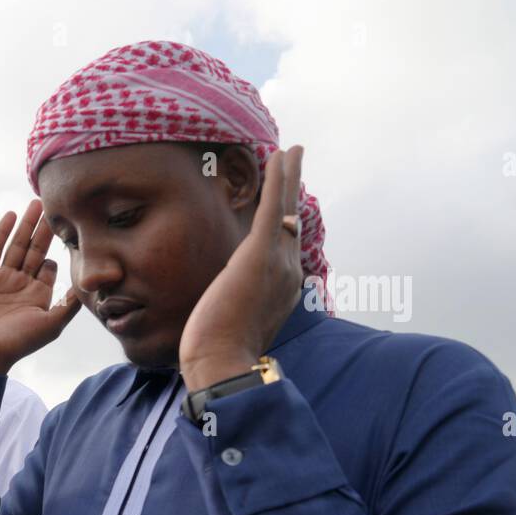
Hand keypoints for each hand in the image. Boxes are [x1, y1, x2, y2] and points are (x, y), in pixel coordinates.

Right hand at [0, 199, 81, 374]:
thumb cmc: (16, 343)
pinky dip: (2, 232)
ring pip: (17, 245)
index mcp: (38, 296)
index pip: (51, 267)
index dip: (61, 250)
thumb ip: (68, 304)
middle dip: (45, 230)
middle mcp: (21, 285)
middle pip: (36, 251)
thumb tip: (90, 286)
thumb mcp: (50, 324)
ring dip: (26, 225)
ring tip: (36, 203)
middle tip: (56, 206)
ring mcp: (1, 279)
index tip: (73, 229)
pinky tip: (11, 215)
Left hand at [179, 146, 306, 390]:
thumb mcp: (234, 321)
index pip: (284, 245)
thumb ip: (236, 303)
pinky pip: (271, 208)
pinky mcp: (258, 256)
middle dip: (292, 189)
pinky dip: (278, 179)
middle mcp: (287, 271)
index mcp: (282, 287)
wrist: (222, 364)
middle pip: (291, 220)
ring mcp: (276, 263)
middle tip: (296, 159)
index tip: (283, 204)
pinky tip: (280, 155)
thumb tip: (226, 300)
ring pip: (285, 208)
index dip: (284, 220)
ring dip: (288, 176)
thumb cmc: (220, 353)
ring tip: (291, 150)